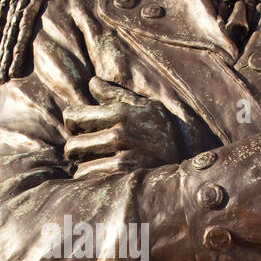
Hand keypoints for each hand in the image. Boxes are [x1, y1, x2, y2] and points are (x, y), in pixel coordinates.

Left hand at [64, 77, 181, 176]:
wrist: (188, 161)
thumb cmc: (161, 131)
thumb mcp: (144, 107)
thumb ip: (115, 95)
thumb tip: (92, 82)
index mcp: (120, 112)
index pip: (73, 115)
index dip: (72, 122)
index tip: (80, 127)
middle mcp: (119, 134)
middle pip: (72, 145)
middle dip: (76, 149)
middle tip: (88, 149)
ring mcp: (122, 158)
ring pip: (80, 165)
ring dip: (85, 165)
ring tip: (100, 162)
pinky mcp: (124, 178)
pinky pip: (91, 179)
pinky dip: (94, 178)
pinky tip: (106, 174)